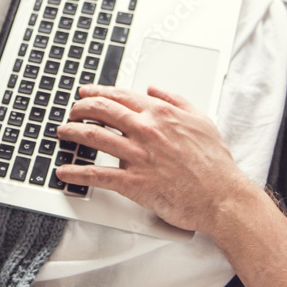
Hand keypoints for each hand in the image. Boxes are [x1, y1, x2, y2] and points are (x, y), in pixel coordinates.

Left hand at [55, 84, 255, 233]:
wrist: (223, 197)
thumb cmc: (215, 164)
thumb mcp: (201, 120)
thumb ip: (176, 100)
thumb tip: (155, 89)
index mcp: (160, 114)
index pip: (120, 96)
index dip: (97, 92)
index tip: (85, 93)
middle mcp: (146, 130)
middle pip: (101, 110)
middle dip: (80, 108)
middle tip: (71, 112)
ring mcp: (138, 155)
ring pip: (94, 136)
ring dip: (72, 132)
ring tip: (62, 132)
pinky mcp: (133, 181)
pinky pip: (97, 174)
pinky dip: (76, 173)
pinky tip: (64, 172)